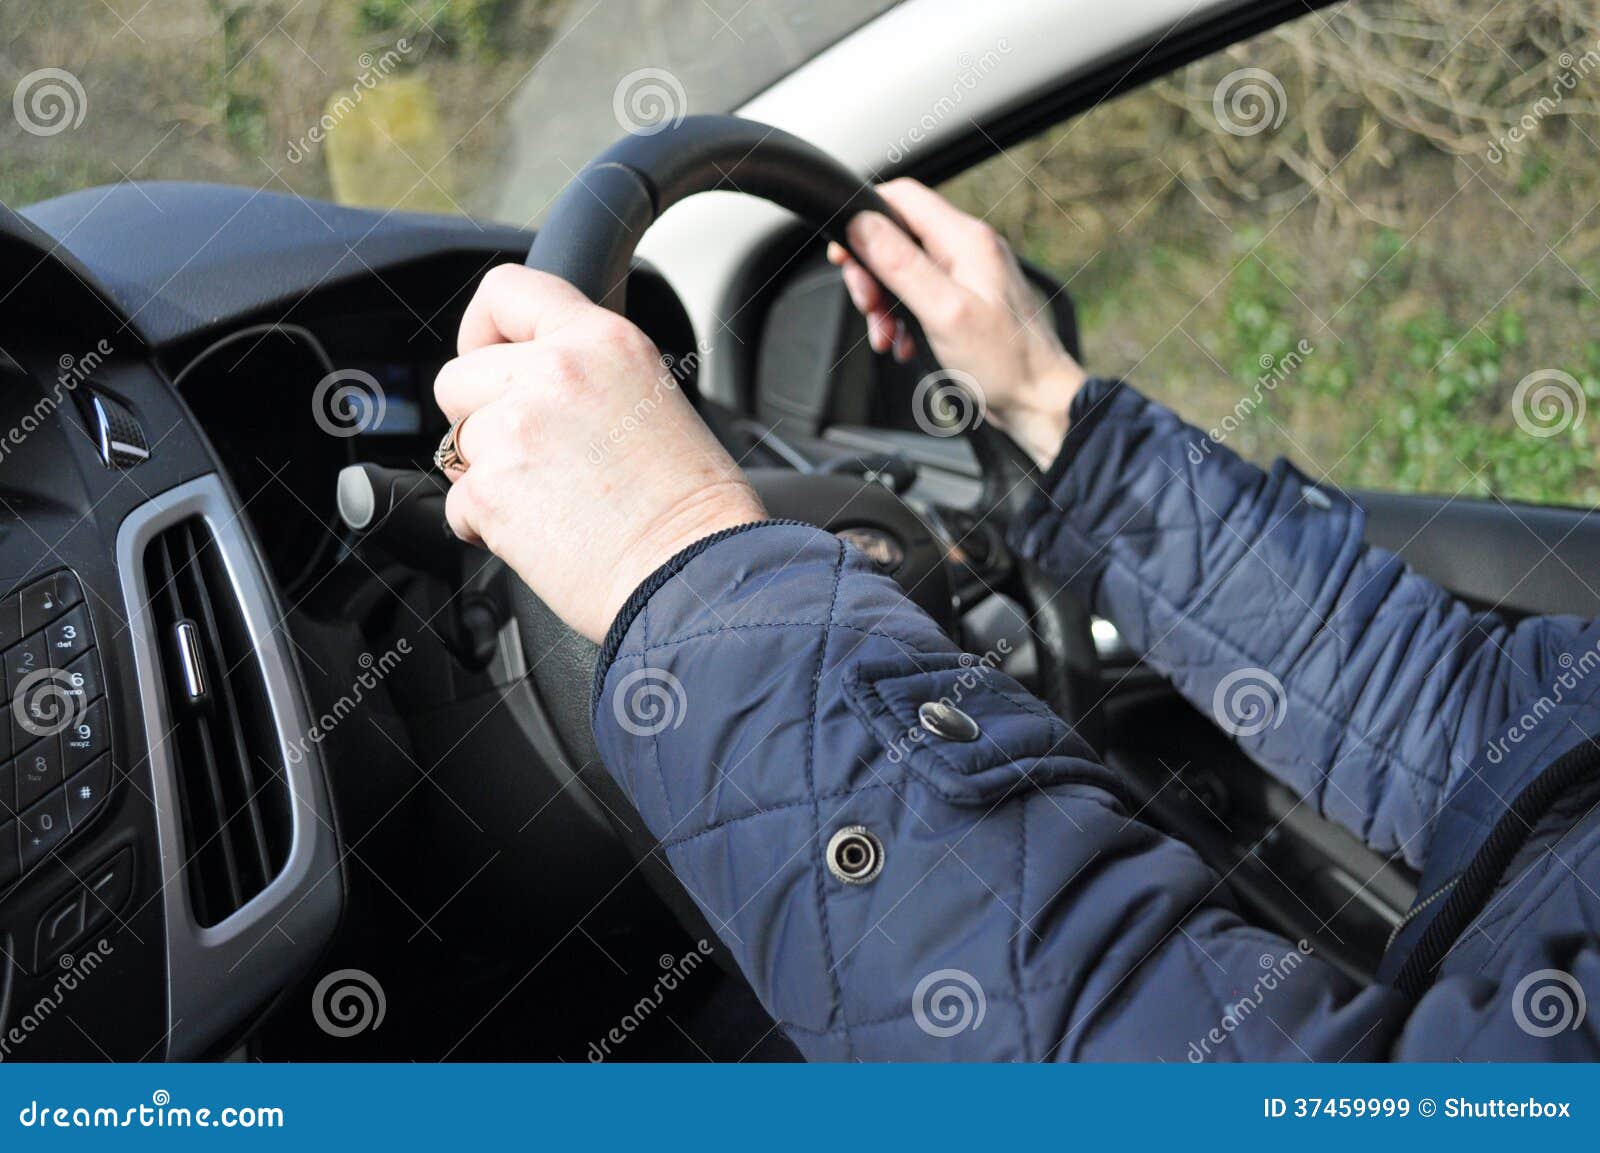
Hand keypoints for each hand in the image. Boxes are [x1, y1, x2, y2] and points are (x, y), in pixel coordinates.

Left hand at [434, 265, 765, 642]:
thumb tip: (531, 381)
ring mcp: (516, 430)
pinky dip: (486, 526)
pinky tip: (542, 536)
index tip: (486, 357)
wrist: (696, 573)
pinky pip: (457, 503)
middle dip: (480, 418)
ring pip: (455, 442)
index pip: (506, 291)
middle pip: (459, 377)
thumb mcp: (653, 397)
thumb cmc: (693, 507)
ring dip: (486, 474)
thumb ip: (588, 373)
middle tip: (533, 456)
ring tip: (549, 502)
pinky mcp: (491, 491)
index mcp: (601, 342)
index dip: (481, 330)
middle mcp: (554, 373)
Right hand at [827, 178, 1086, 467]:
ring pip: (903, 270)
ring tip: (885, 335)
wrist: (1038, 401)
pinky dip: (900, 318)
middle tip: (868, 306)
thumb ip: (902, 264)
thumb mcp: (944, 311)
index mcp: (966, 239)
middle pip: (897, 236)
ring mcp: (965, 275)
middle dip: (872, 272)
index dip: (864, 217)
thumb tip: (862, 225)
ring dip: (883, 302)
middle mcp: (967, 249)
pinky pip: (917, 296)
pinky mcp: (962, 302)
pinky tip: (902, 343)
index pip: (902, 197)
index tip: (845, 253)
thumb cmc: (1006, 362)